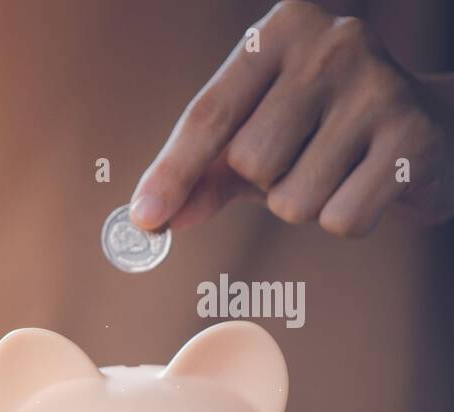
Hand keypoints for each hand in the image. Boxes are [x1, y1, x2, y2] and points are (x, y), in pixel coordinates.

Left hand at [131, 1, 453, 236]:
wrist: (431, 125)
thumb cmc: (322, 131)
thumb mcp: (254, 137)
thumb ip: (201, 175)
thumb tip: (155, 219)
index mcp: (281, 32)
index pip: (209, 114)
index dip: (173, 172)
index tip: (144, 219)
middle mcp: (333, 45)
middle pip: (250, 162)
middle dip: (265, 184)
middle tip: (303, 157)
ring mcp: (379, 87)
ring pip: (292, 200)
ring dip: (305, 205)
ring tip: (338, 169)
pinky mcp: (413, 138)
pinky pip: (341, 219)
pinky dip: (347, 219)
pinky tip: (368, 183)